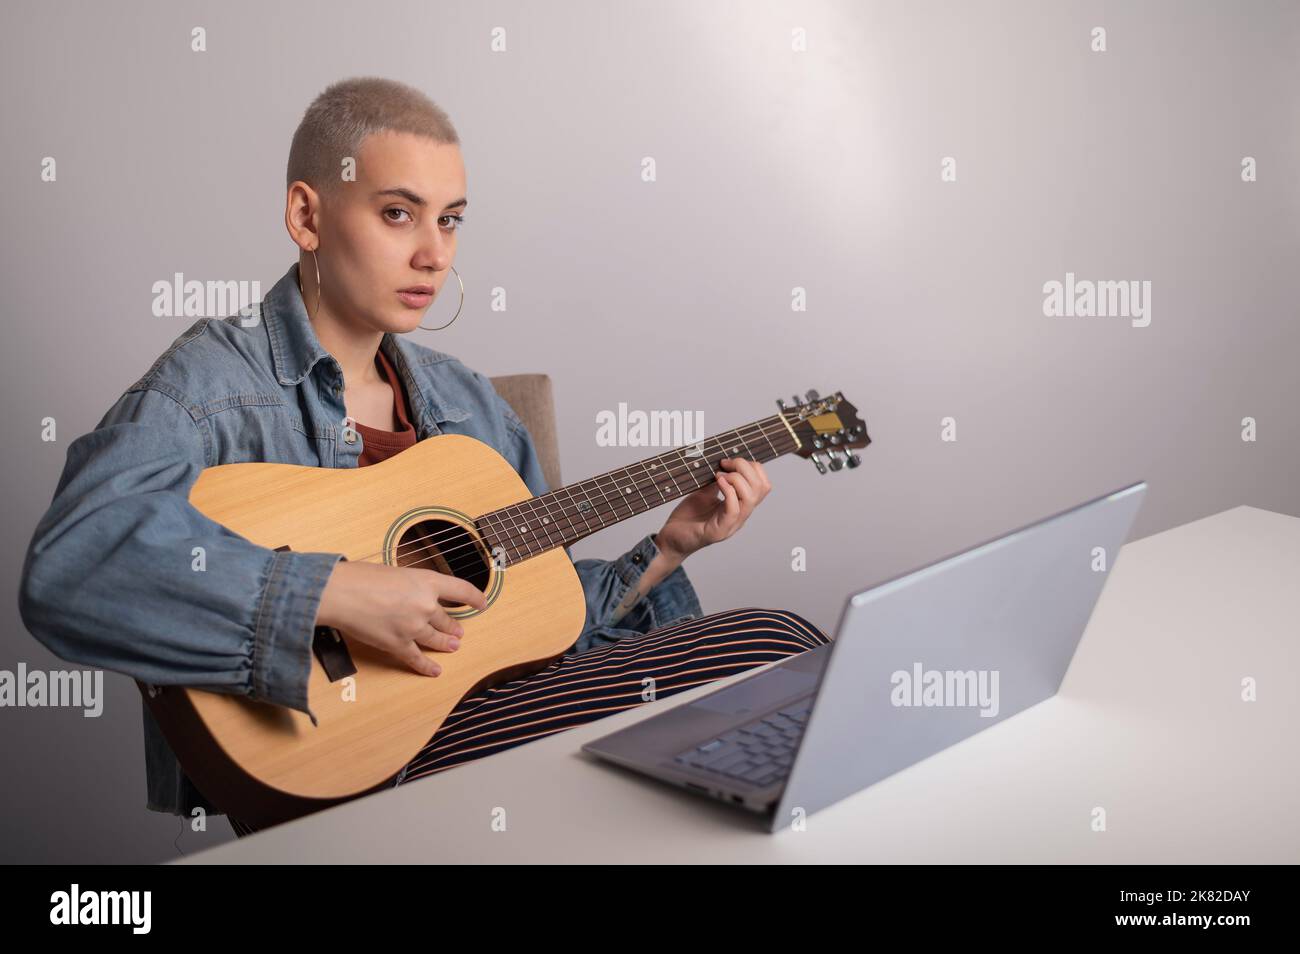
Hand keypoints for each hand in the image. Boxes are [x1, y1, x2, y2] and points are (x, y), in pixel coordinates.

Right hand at [314, 560, 487, 675]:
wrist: (340, 593)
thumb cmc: (360, 577)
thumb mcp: (396, 572)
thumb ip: (410, 585)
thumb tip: (412, 594)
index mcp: (427, 581)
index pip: (461, 590)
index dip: (475, 597)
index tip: (482, 603)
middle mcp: (425, 605)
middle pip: (446, 619)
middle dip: (453, 627)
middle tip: (458, 631)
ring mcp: (413, 627)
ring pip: (436, 639)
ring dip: (445, 644)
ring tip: (453, 646)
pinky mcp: (398, 644)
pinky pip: (417, 658)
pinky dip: (426, 666)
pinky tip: (435, 671)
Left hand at [655, 456, 771, 561]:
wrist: (671, 540)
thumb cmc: (687, 518)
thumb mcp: (705, 493)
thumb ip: (718, 481)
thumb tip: (725, 462)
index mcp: (740, 506)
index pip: (763, 484)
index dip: (751, 467)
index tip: (728, 462)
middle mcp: (741, 516)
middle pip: (761, 488)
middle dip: (745, 468)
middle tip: (724, 464)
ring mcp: (731, 525)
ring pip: (751, 498)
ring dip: (736, 479)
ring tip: (719, 475)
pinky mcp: (719, 532)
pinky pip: (733, 509)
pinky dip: (728, 491)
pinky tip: (717, 482)